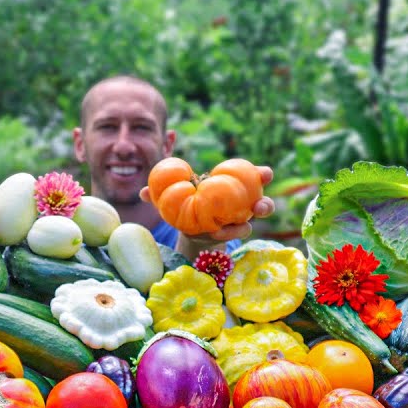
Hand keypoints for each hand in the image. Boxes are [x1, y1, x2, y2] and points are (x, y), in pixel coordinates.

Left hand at [139, 165, 275, 242]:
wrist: (189, 229)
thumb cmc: (186, 205)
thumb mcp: (174, 197)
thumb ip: (160, 193)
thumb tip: (142, 192)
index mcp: (231, 185)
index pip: (250, 176)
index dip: (261, 174)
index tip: (265, 173)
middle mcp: (240, 202)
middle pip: (261, 200)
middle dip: (265, 202)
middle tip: (259, 205)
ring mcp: (239, 219)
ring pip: (252, 221)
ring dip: (248, 224)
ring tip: (241, 224)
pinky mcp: (232, 234)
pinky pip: (235, 234)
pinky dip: (228, 233)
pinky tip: (216, 233)